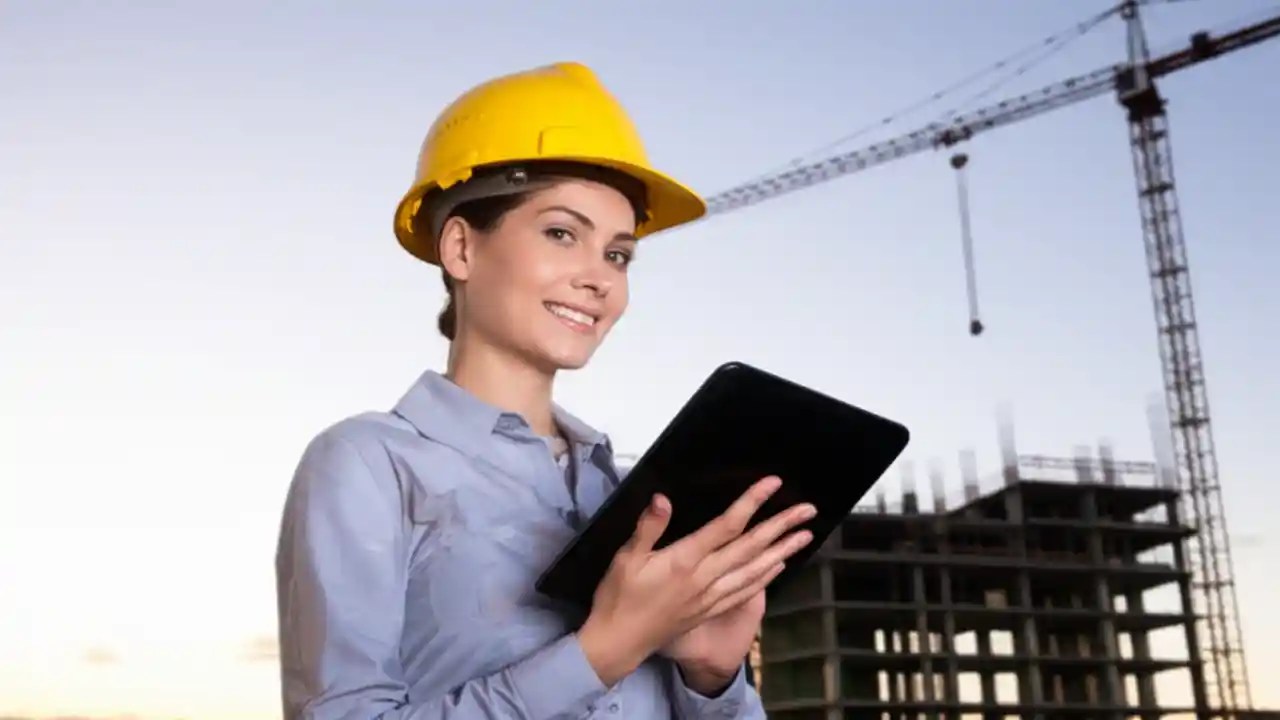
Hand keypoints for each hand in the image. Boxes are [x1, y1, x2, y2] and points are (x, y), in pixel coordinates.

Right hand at [576, 475, 815, 685]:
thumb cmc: (618, 597)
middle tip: (809, 509)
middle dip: (781, 526)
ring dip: (783, 551)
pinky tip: (778, 566)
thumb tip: (662, 498)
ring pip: (755, 571)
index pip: (726, 526)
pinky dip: (766, 577)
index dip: (751, 502)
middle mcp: (705, 578)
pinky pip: (746, 591)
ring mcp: (711, 597)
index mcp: (686, 560)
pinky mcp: (710, 610)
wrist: (619, 643)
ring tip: (805, 536)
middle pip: (751, 547)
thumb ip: (648, 527)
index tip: (772, 484)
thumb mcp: (625, 558)